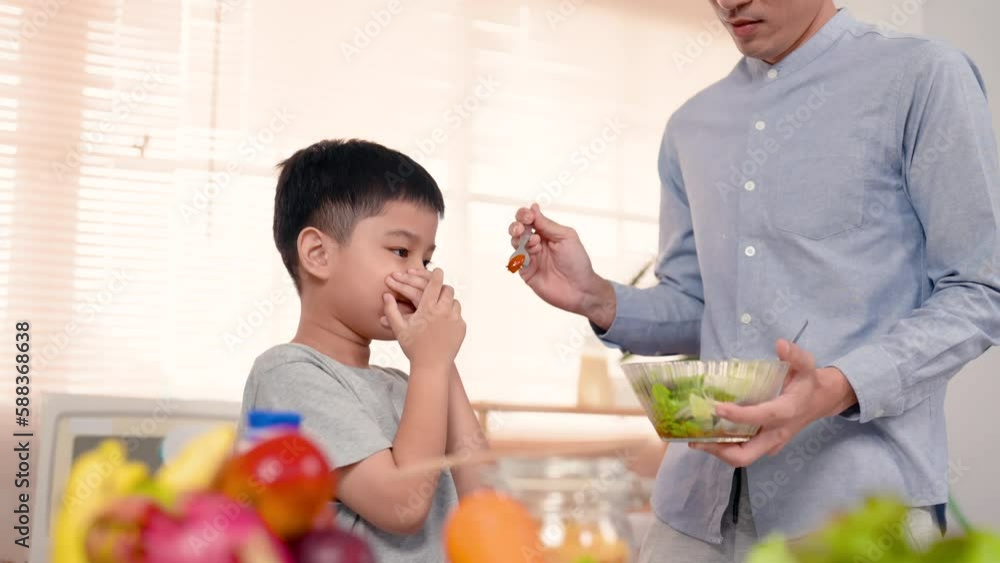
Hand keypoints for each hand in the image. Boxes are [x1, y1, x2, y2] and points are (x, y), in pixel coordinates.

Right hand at [382, 268, 465, 368]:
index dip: (436, 274)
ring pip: (455, 301)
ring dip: (448, 299)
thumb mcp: (399, 329)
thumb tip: (385, 295)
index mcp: (429, 308)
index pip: (435, 284)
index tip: (437, 269)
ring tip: (441, 300)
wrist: (432, 366)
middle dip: (442, 286)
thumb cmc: (413, 348)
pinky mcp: (461, 328)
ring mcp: (455, 319)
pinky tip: (446, 315)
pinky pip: (458, 315)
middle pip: (447, 290)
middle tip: (438, 285)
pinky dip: (452, 313)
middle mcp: (444, 311)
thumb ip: (391, 310)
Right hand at [508, 203, 614, 327]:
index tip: (529, 216)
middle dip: (517, 225)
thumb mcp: (566, 237)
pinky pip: (516, 260)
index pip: (530, 219)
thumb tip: (533, 208)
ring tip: (533, 242)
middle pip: (518, 229)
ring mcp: (531, 258)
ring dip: (519, 239)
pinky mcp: (526, 272)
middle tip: (522, 228)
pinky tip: (530, 254)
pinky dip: (519, 254)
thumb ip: (547, 224)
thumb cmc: (577, 261)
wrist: (580, 288)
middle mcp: (537, 243)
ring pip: (515, 243)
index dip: (525, 215)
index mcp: (547, 233)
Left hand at [690, 339, 857, 467]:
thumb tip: (781, 344)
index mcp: (786, 412)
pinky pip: (744, 451)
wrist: (821, 401)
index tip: (717, 408)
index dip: (739, 415)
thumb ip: (795, 355)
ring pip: (742, 457)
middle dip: (720, 450)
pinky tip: (708, 435)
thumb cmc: (809, 382)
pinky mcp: (766, 445)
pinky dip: (725, 447)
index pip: (762, 417)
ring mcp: (771, 443)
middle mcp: (777, 433)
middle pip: (746, 455)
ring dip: (718, 450)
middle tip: (696, 438)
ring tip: (695, 439)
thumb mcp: (807, 365)